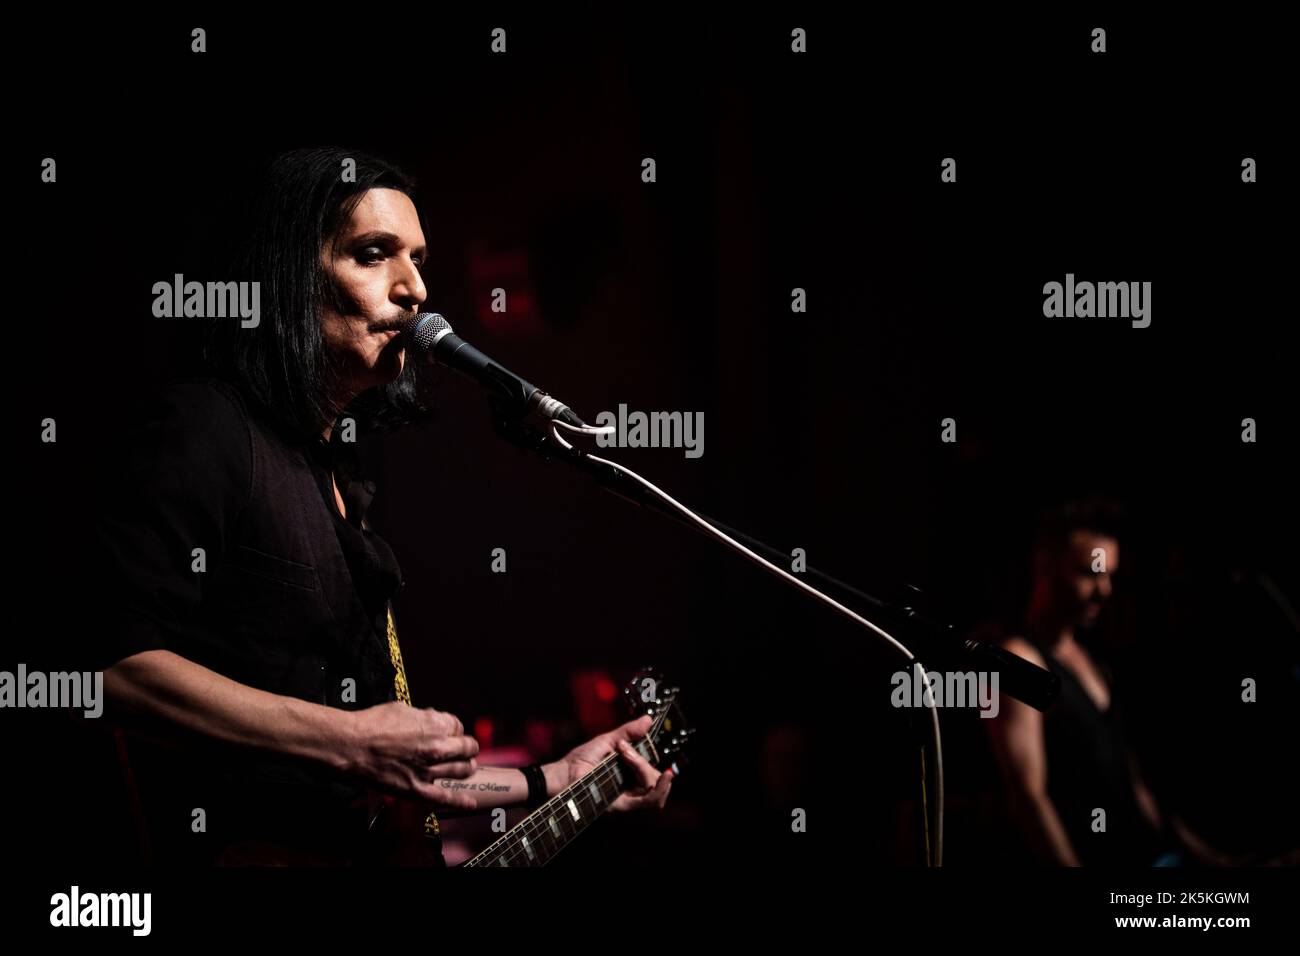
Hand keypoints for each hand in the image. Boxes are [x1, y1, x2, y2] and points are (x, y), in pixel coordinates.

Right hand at [345, 702, 480, 809]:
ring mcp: (429, 769)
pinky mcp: (416, 789)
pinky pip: (445, 798)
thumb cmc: (372, 724)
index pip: (458, 727)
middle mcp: (438, 746)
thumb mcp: (403, 709)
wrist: (351, 745)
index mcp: (436, 724)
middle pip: (468, 748)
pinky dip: (461, 802)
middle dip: (465, 748)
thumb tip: (429, 721)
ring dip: (466, 768)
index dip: (453, 730)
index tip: (447, 733)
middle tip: (461, 751)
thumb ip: (423, 717)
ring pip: (463, 770)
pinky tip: (471, 804)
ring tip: (464, 768)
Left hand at [551, 715, 672, 812]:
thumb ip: (629, 732)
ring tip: (628, 759)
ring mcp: (628, 798)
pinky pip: (649, 800)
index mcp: (630, 774)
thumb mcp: (608, 741)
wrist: (563, 774)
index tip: (626, 746)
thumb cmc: (581, 759)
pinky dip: (660, 789)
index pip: (653, 771)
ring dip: (645, 770)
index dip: (648, 759)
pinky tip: (666, 777)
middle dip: (644, 764)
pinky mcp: (623, 805)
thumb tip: (648, 719)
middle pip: (656, 780)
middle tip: (623, 752)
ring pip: (655, 789)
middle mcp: (631, 788)